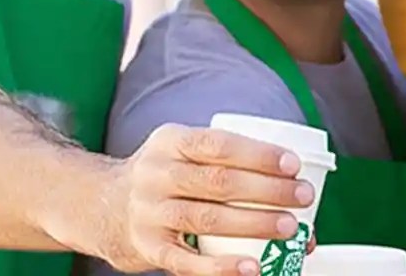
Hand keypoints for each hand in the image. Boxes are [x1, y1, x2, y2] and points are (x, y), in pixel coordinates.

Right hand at [94, 124, 313, 275]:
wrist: (102, 206)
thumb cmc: (168, 177)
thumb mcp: (185, 154)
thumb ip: (229, 164)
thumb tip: (297, 189)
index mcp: (172, 142)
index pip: (219, 144)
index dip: (258, 154)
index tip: (293, 164)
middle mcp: (155, 174)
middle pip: (219, 182)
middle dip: (268, 190)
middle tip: (303, 197)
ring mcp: (148, 213)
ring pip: (206, 219)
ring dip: (254, 224)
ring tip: (290, 228)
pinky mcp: (146, 248)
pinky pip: (185, 261)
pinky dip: (220, 267)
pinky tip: (251, 267)